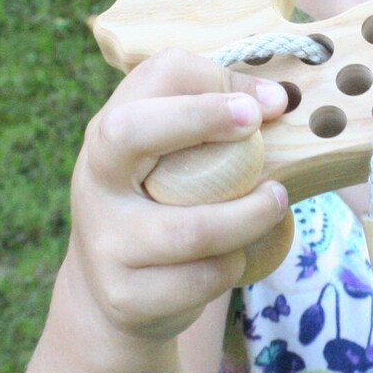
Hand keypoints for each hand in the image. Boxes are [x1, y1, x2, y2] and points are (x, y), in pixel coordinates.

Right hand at [68, 48, 288, 344]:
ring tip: (276, 202)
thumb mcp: (175, 157)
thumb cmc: (164, 204)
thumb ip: (219, 121)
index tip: (263, 104)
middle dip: (200, 117)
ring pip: (187, 227)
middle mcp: (96, 178)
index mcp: (111, 130)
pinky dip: (233, 264)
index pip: (153, 77)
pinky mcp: (127, 295)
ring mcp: (106, 240)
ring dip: (248, 215)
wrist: (115, 295)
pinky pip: (200, 278)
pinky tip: (238, 255)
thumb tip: (276, 101)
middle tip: (255, 122)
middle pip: (130, 132)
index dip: (210, 80)